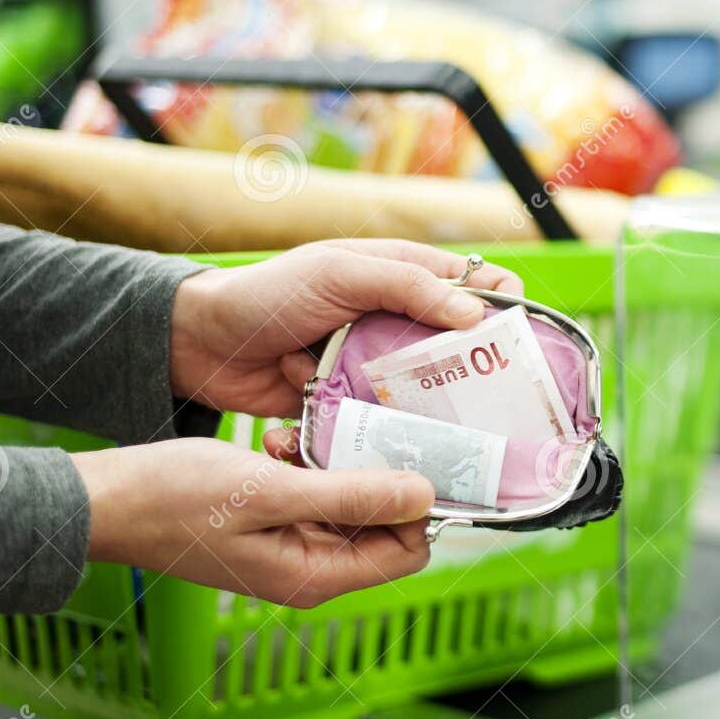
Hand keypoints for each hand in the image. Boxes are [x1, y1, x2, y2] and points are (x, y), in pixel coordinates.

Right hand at [74, 439, 433, 606]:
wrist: (105, 501)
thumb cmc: (175, 498)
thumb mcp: (269, 490)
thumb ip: (348, 495)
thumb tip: (423, 495)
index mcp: (315, 575)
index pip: (408, 551)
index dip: (417, 506)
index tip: (409, 452)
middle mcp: (312, 569)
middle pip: (385, 525)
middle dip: (376, 475)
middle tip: (353, 430)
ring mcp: (293, 548)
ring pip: (352, 502)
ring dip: (338, 463)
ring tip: (300, 435)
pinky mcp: (276, 524)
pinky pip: (318, 493)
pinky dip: (309, 464)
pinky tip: (280, 441)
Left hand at [169, 239, 523, 418]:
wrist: (199, 346)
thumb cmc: (267, 295)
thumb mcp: (338, 274)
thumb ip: (406, 286)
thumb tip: (474, 314)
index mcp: (404, 276)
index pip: (477, 286)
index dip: (506, 309)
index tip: (520, 342)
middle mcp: (399, 322)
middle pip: (463, 349)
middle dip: (479, 374)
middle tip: (498, 404)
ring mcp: (378, 366)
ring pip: (430, 394)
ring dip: (432, 410)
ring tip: (448, 433)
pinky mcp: (356, 406)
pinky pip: (390, 423)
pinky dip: (389, 432)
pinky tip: (394, 444)